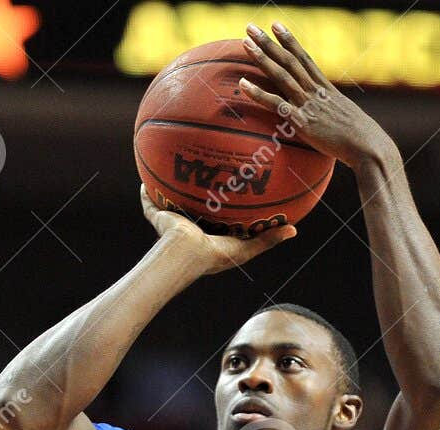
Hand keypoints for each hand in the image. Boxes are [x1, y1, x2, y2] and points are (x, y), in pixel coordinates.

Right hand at [138, 184, 294, 274]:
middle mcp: (191, 227)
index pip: (219, 214)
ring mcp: (172, 222)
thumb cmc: (215, 254)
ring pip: (172, 200)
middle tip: (207, 169)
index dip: (225, 201)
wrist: (186, 254)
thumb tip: (294, 231)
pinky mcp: (158, 217)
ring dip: (173, 187)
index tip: (236, 185)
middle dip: (199, 189)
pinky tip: (145, 178)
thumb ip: (267, 239)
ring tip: (177, 165)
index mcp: (210, 233)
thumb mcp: (246, 248)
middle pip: (195, 204)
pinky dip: (146, 193)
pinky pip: (150, 202)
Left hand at [238, 23, 391, 169]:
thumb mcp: (347, 120)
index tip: (277, 25)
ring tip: (245, 43)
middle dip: (269, 42)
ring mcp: (308, 104)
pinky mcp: (301, 122)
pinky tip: (243, 84)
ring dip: (262, 58)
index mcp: (326, 89)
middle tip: (251, 27)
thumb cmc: (361, 140)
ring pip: (281, 75)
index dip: (290, 40)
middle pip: (289, 61)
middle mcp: (315, 91)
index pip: (305, 58)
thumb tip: (328, 118)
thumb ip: (333, 114)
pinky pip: (276, 105)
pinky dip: (258, 94)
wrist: (368, 146)